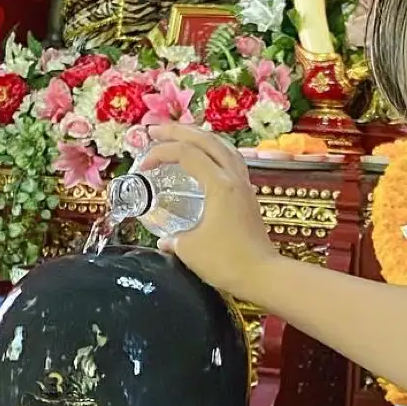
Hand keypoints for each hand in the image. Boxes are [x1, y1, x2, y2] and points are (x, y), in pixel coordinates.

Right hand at [135, 125, 282, 307]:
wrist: (263, 275)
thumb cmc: (227, 261)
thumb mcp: (190, 249)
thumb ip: (173, 238)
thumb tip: (165, 239)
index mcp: (220, 184)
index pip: (186, 153)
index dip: (160, 153)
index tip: (142, 166)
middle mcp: (234, 177)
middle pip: (206, 140)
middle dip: (178, 131)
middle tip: (154, 130)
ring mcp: (244, 185)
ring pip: (222, 146)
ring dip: (199, 137)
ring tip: (179, 137)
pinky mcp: (248, 196)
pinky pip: (229, 160)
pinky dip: (213, 152)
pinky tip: (203, 160)